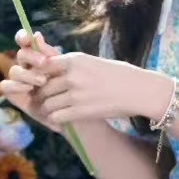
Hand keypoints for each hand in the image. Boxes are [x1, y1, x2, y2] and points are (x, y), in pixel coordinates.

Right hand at [0, 29, 62, 132]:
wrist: (74, 108)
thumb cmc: (70, 85)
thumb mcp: (63, 67)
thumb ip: (49, 53)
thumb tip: (36, 34)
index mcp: (38, 55)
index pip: (25, 41)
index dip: (22, 36)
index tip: (27, 38)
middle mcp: (27, 66)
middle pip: (21, 55)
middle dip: (31, 56)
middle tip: (44, 62)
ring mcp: (20, 81)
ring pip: (14, 71)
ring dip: (27, 74)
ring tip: (43, 80)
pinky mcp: (15, 95)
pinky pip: (6, 86)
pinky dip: (15, 85)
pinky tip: (28, 89)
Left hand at [33, 52, 172, 127]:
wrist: (138, 90)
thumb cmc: (119, 75)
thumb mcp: (92, 62)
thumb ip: (72, 65)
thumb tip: (49, 67)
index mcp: (75, 59)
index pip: (43, 65)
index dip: (40, 75)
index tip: (42, 82)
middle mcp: (72, 75)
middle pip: (42, 87)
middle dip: (42, 95)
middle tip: (46, 100)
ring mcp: (75, 94)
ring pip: (47, 104)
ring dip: (49, 108)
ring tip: (55, 110)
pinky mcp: (80, 111)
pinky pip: (56, 116)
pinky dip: (57, 119)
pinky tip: (64, 118)